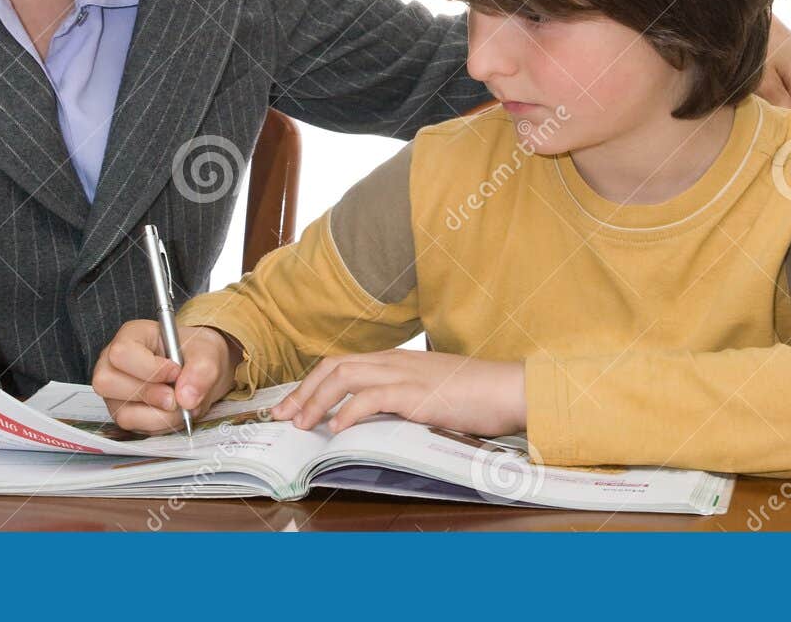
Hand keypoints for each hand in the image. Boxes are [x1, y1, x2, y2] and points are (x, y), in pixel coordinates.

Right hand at [92, 321, 240, 432]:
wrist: (201, 373)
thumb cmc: (196, 354)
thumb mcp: (208, 353)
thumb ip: (201, 371)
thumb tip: (185, 398)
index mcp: (131, 336)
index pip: (121, 352)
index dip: (149, 367)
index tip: (176, 371)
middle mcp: (114, 363)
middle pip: (107, 382)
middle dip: (149, 394)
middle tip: (176, 395)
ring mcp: (115, 391)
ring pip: (120, 411)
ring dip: (158, 414)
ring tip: (181, 404)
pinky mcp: (123, 412)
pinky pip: (133, 426)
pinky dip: (159, 424)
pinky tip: (173, 413)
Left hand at [271, 349, 525, 436]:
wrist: (508, 388)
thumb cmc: (476, 395)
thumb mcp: (430, 392)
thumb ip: (402, 398)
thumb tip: (377, 417)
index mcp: (396, 360)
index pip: (342, 364)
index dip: (312, 383)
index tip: (293, 405)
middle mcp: (394, 361)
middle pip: (333, 366)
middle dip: (303, 390)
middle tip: (282, 415)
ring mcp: (404, 374)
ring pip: (344, 376)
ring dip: (317, 400)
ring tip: (301, 423)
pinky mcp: (415, 393)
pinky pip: (371, 397)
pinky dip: (348, 411)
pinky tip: (336, 428)